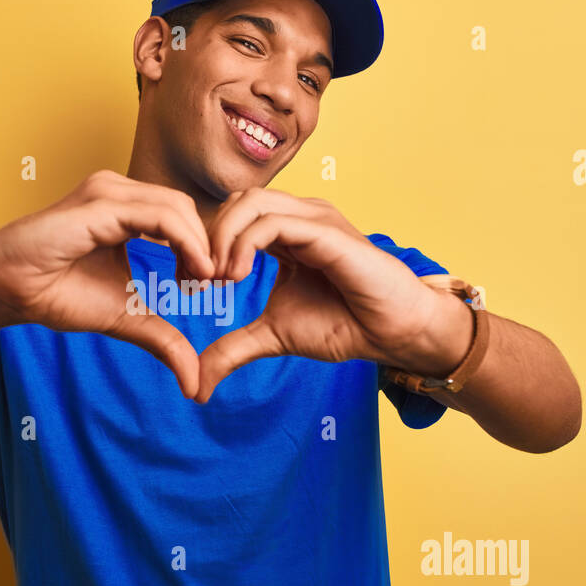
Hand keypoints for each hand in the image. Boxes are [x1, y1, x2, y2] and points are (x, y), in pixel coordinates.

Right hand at [0, 170, 215, 398]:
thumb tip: (195, 382)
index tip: (206, 287)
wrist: (7, 288)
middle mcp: (118, 193)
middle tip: (210, 286)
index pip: (183, 216)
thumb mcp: (125, 317)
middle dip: (208, 247)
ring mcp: (109, 194)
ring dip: (201, 246)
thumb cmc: (56, 293)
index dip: (203, 249)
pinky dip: (186, 243)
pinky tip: (192, 273)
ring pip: (179, 208)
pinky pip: (160, 216)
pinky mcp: (100, 204)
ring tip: (201, 282)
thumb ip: (162, 340)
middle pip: (187, 208)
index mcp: (124, 208)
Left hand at [195, 189, 441, 402]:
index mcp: (286, 232)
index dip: (203, 244)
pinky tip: (236, 275)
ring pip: (250, 203)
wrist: (393, 334)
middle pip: (235, 200)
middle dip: (206, 237)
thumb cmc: (344, 325)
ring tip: (217, 278)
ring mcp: (314, 220)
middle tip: (198, 280)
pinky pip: (273, 223)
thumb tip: (197, 385)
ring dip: (222, 238)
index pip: (231, 215)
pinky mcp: (327, 232)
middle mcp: (299, 217)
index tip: (192, 284)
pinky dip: (244, 244)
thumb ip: (233, 349)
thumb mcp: (272, 336)